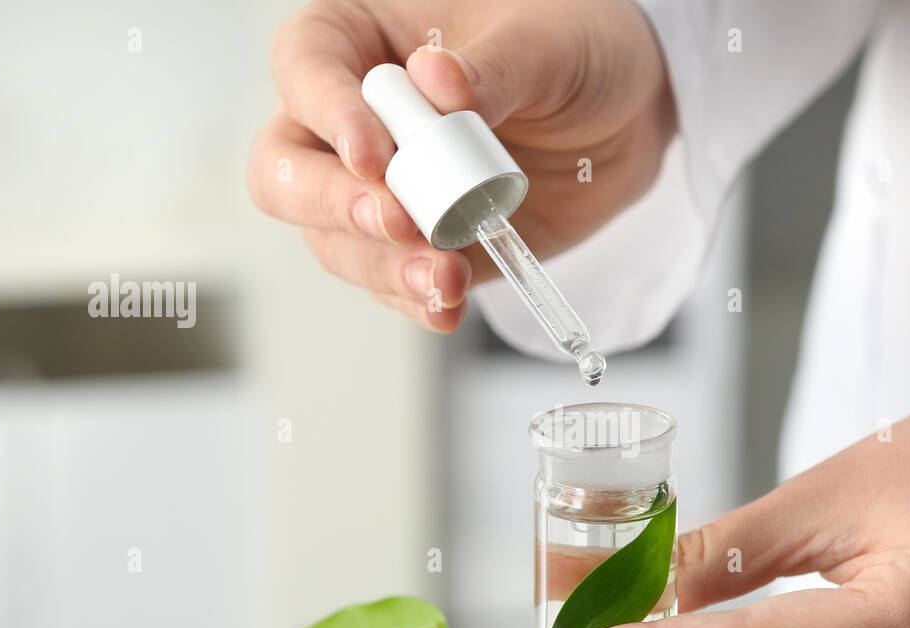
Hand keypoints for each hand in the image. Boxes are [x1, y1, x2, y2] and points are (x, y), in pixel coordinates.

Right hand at [246, 0, 673, 330]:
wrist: (623, 122)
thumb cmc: (571, 49)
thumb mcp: (545, 43)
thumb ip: (494, 66)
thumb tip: (436, 81)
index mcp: (359, 39)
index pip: (305, 69)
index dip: (328, 116)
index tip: (377, 158)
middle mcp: (350, 120)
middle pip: (286, 171)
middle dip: (335, 206)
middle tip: (401, 223)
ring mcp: (378, 194)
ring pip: (333, 241)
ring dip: (383, 267)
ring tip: (446, 277)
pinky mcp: (416, 248)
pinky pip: (390, 284)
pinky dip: (416, 301)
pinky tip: (447, 306)